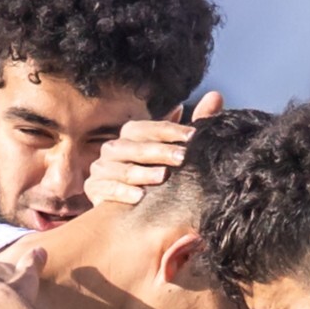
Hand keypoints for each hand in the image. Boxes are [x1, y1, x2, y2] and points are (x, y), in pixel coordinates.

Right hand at [85, 90, 223, 205]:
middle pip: (133, 146)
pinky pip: (106, 188)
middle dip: (159, 151)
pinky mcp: (94, 189)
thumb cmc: (156, 176)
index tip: (193, 137)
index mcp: (130, 136)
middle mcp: (113, 149)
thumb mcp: (174, 153)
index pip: (147, 128)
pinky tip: (139, 197)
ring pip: (120, 167)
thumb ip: (191, 129)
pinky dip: (122, 192)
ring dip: (141, 172)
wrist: (133, 211)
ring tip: (161, 177)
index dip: (169, 131)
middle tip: (181, 158)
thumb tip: (215, 96)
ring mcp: (101, 169)